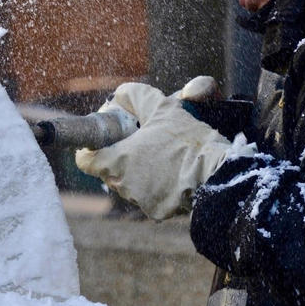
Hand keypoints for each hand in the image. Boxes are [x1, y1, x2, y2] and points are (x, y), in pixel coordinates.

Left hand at [75, 78, 232, 219]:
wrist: (218, 174)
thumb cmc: (187, 142)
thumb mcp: (163, 108)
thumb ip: (138, 97)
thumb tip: (123, 93)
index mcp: (117, 161)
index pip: (85, 160)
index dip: (93, 146)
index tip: (109, 137)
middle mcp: (122, 186)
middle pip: (110, 168)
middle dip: (122, 154)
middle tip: (143, 140)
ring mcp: (139, 201)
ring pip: (129, 182)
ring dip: (140, 169)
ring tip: (164, 154)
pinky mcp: (157, 212)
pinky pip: (149, 194)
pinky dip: (157, 184)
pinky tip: (175, 171)